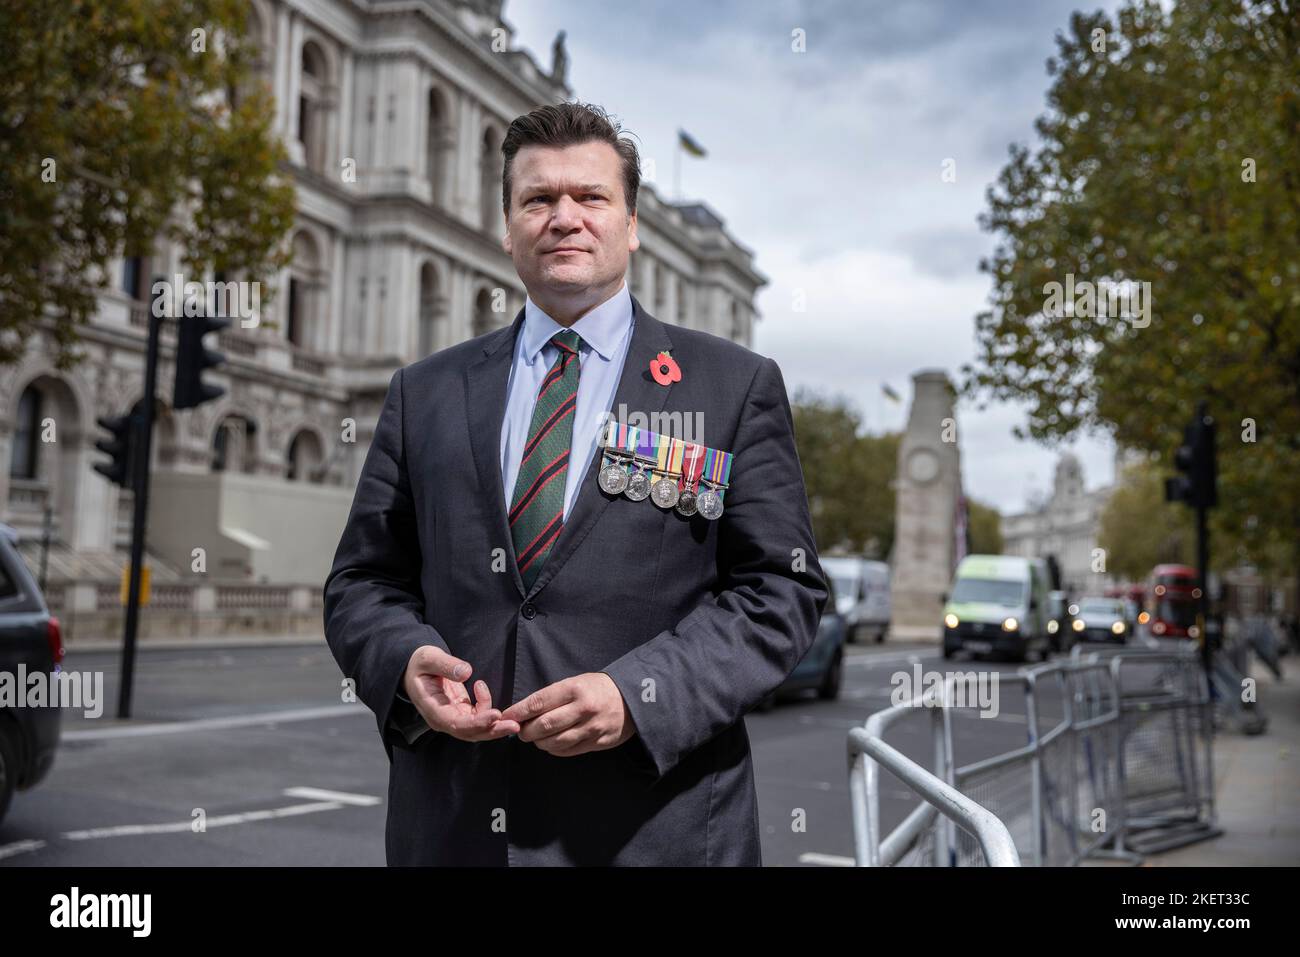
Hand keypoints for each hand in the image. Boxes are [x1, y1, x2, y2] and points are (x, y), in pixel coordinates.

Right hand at [403, 645, 519, 741]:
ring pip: (477, 729)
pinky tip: (480, 687)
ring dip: (496, 725)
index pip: (456, 724)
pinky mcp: (461, 711)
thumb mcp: (428, 658)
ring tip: (513, 719)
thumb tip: (466, 671)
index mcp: (432, 710)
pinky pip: (478, 716)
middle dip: (493, 730)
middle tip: (514, 726)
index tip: (495, 715)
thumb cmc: (420, 664)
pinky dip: (486, 706)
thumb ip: (445, 664)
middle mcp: (443, 719)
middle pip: (470, 733)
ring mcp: (453, 717)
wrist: (415, 668)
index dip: (477, 722)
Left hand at [500, 673, 635, 756]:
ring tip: (536, 737)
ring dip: (539, 742)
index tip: (506, 716)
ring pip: (555, 743)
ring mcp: (592, 728)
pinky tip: (552, 743)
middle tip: (520, 730)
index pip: (538, 702)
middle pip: (544, 726)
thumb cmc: (597, 688)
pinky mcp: (598, 742)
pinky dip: (555, 749)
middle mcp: (583, 709)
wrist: (633, 698)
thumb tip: (524, 712)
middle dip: (526, 731)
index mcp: (574, 689)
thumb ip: (552, 697)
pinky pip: (568, 751)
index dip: (518, 711)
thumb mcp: (576, 682)